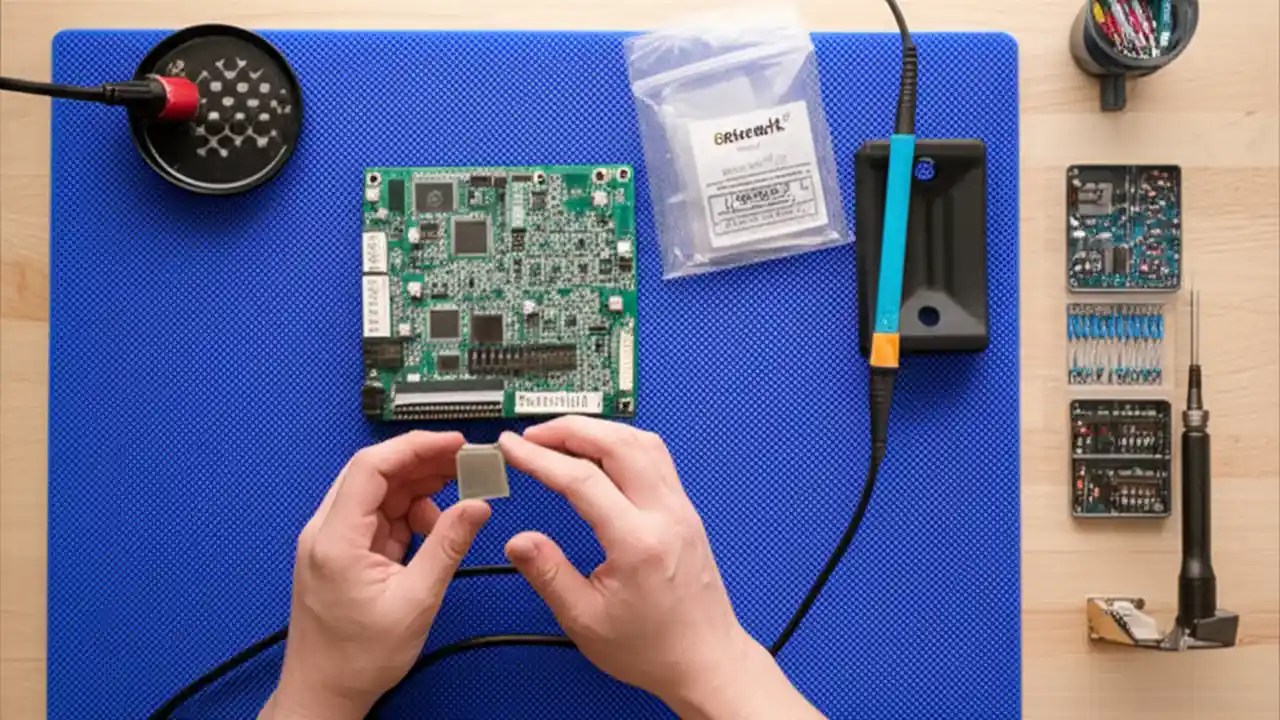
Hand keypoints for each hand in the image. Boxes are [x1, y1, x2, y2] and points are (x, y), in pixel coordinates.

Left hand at [262, 431, 490, 719]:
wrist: (324, 693)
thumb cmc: (357, 660)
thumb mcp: (416, 601)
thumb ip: (447, 547)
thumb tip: (477, 505)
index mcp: (335, 540)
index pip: (371, 468)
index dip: (415, 447)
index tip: (453, 443)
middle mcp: (326, 532)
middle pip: (375, 474)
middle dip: (423, 464)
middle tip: (466, 464)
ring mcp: (333, 541)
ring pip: (380, 494)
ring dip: (419, 492)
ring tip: (457, 502)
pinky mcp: (344, 553)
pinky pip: (379, 517)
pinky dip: (409, 516)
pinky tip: (433, 529)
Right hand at [499, 418, 821, 719]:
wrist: (706, 661)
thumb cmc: (653, 648)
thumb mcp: (585, 621)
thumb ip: (549, 575)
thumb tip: (518, 541)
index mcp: (637, 543)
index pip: (582, 480)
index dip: (540, 457)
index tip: (511, 447)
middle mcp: (665, 516)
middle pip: (617, 443)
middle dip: (568, 429)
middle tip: (531, 435)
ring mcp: (681, 509)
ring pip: (642, 442)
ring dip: (598, 430)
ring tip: (560, 437)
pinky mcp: (685, 511)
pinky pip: (656, 457)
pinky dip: (622, 443)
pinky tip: (599, 452)